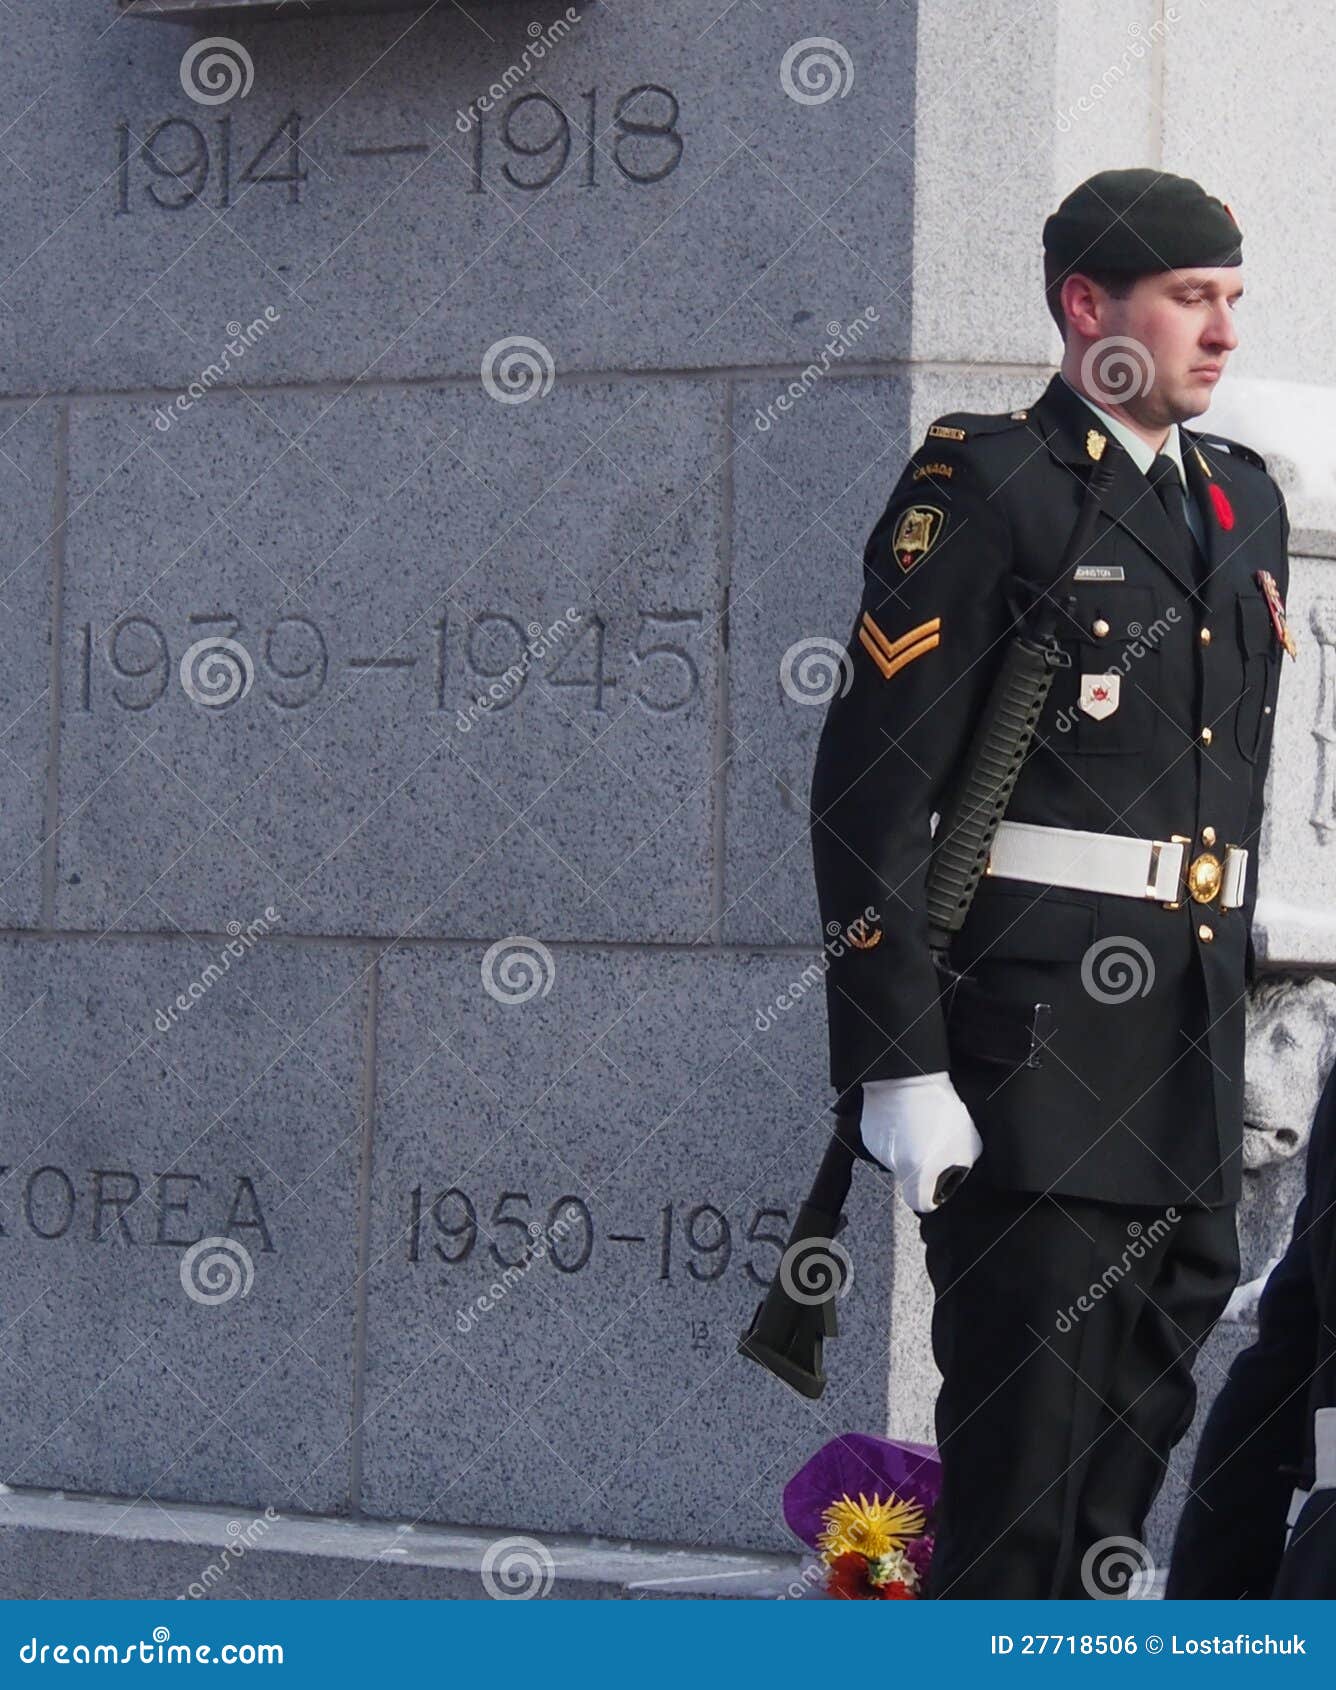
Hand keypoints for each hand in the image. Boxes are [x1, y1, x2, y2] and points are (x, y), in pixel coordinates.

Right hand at [859, 1071, 981, 1212]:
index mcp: (916, 1173)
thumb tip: (951, 1174)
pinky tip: (906, 1118)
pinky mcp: (868, 1132)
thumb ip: (959, 1168)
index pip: (921, 1204)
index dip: (932, 1196)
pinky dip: (895, 1135)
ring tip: (921, 1125)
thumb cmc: (937, 1105)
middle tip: (934, 1145)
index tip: (938, 1185)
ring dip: (908, 1149)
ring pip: (896, 1160)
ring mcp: (877, 1149)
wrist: (908, 1074)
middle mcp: (893, 1165)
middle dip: (922, 1167)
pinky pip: (885, 1142)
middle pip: (909, 1179)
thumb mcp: (966, 1143)